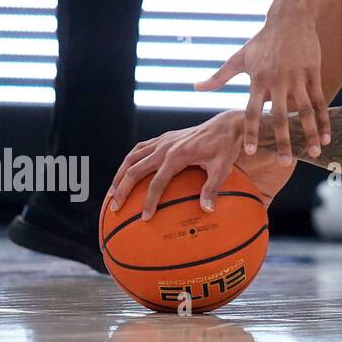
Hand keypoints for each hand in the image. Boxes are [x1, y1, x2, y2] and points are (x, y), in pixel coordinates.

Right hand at [106, 110, 295, 219]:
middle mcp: (165, 146)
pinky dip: (130, 161)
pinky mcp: (165, 137)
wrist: (228, 124)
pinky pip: (140, 149)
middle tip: (114, 208)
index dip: (149, 202)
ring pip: (132, 157)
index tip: (145, 218)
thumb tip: (207, 210)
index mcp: (177, 155)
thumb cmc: (227, 147)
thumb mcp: (223, 167)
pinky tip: (127, 173)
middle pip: (135, 169)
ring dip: (120, 174)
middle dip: (123, 190)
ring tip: (112, 193)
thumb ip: (212, 188)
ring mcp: (163, 140)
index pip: (157, 183)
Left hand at [195, 12, 331, 163]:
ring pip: (305, 111)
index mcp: (258, 81)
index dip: (253, 132)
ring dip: (310, 133)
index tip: (251, 152)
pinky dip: (323, 120)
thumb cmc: (262, 40)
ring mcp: (298, 78)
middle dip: (283, 140)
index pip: (253, 112)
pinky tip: (326, 136)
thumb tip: (196, 87)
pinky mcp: (313, 74)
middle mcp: (278, 82)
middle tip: (284, 163)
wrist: (289, 19)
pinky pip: (320, 101)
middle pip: (281, 116)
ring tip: (314, 152)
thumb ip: (219, 76)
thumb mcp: (239, 58)